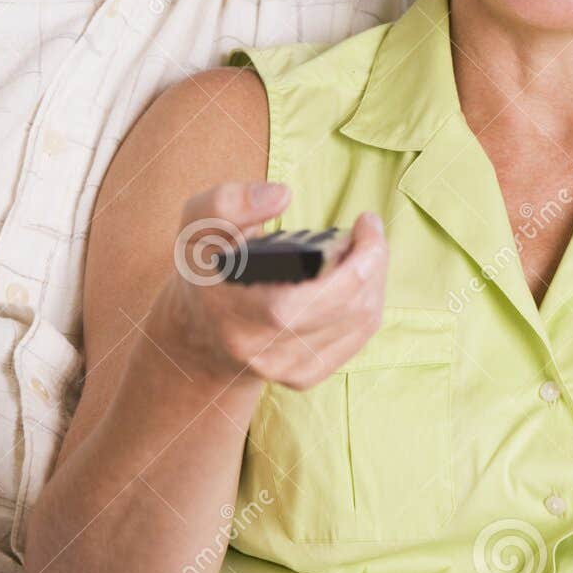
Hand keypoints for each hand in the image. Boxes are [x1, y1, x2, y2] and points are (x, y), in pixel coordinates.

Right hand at [161, 181, 386, 391]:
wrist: (198, 334)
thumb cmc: (205, 271)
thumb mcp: (197, 227)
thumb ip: (228, 203)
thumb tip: (281, 195)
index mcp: (236, 312)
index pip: (312, 297)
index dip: (356, 260)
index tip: (364, 222)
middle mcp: (264, 350)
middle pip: (349, 306)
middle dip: (373, 260)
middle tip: (368, 229)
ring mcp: (287, 370)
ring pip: (361, 320)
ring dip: (375, 278)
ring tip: (364, 248)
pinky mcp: (305, 377)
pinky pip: (359, 335)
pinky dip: (368, 300)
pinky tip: (360, 278)